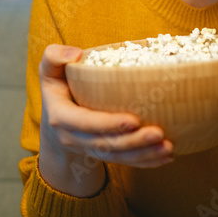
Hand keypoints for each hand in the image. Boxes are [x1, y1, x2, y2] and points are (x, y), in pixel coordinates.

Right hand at [37, 44, 172, 195]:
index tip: (133, 120)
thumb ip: (54, 57)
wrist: (55, 123)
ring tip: (168, 148)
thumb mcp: (49, 71)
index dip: (108, 124)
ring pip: (119, 157)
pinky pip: (126, 163)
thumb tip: (75, 53)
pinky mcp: (105, 155)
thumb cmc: (58, 89)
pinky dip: (147, 161)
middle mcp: (75, 139)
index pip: (85, 123)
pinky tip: (167, 157)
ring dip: (145, 155)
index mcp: (62, 117)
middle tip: (159, 134)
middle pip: (106, 145)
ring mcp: (90, 150)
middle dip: (134, 142)